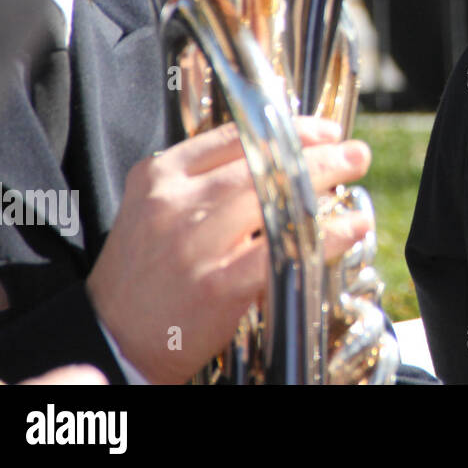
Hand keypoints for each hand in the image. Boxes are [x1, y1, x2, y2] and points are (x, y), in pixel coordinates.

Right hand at [86, 117, 372, 384]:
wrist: (112, 338)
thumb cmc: (145, 272)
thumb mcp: (156, 208)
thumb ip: (205, 182)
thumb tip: (280, 159)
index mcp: (160, 175)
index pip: (235, 136)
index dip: (288, 129)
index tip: (324, 131)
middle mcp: (175, 203)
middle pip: (260, 164)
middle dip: (318, 154)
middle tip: (355, 152)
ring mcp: (195, 244)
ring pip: (273, 198)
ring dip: (325, 183)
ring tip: (356, 176)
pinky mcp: (216, 285)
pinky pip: (282, 249)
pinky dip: (326, 235)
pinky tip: (352, 226)